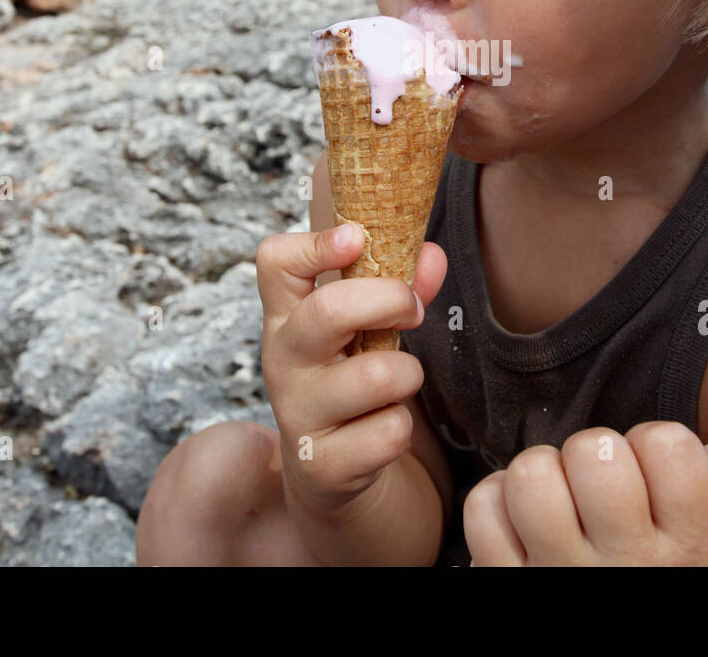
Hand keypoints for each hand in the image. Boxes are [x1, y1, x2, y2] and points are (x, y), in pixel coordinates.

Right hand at [254, 224, 447, 506]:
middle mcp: (283, 359)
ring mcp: (298, 413)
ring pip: (378, 375)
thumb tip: (431, 256)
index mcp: (287, 315)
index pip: (276, 262)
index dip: (315, 244)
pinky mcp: (323, 463)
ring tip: (398, 381)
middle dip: (390, 300)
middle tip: (412, 308)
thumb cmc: (348, 376)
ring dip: (408, 373)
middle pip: (329, 310)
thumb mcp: (364, 327)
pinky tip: (383, 425)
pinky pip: (391, 430)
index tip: (356, 239)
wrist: (326, 468)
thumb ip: (398, 286)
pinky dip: (402, 425)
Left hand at [463, 377, 707, 564]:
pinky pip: (484, 508)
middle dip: (593, 454)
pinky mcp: (505, 583)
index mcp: (689, 548)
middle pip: (594, 452)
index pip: (666, 443)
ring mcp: (561, 579)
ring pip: (532, 474)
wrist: (615, 640)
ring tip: (561, 501)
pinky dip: (495, 505)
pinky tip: (523, 525)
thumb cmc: (663, 564)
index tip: (651, 475)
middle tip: (602, 487)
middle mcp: (628, 568)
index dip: (651, 443)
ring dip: (539, 476)